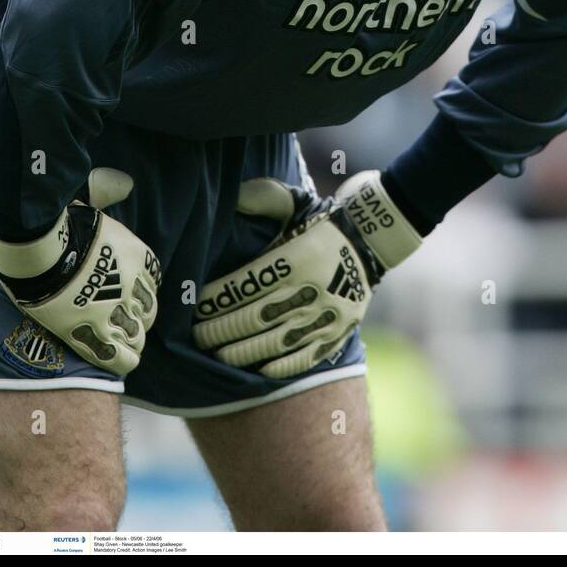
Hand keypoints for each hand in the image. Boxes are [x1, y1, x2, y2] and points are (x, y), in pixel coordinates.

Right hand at [0, 169, 160, 377]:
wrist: (40, 249)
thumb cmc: (62, 222)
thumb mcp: (94, 200)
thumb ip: (110, 190)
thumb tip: (125, 182)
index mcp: (138, 256)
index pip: (153, 282)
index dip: (141, 291)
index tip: (129, 294)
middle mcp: (134, 285)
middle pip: (149, 312)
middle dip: (137, 318)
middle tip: (122, 322)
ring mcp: (116, 311)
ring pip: (137, 336)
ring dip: (130, 340)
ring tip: (119, 343)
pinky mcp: (94, 333)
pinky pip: (119, 356)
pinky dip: (121, 360)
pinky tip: (118, 360)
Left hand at [192, 170, 421, 378]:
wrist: (371, 240)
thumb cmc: (319, 222)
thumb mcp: (292, 201)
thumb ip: (261, 197)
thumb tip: (230, 197)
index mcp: (296, 257)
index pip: (245, 285)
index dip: (215, 299)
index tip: (195, 306)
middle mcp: (311, 288)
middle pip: (255, 317)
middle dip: (221, 330)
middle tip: (197, 336)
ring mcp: (326, 315)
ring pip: (276, 343)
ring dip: (243, 352)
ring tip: (219, 355)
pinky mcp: (338, 333)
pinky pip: (305, 358)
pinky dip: (279, 366)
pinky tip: (258, 369)